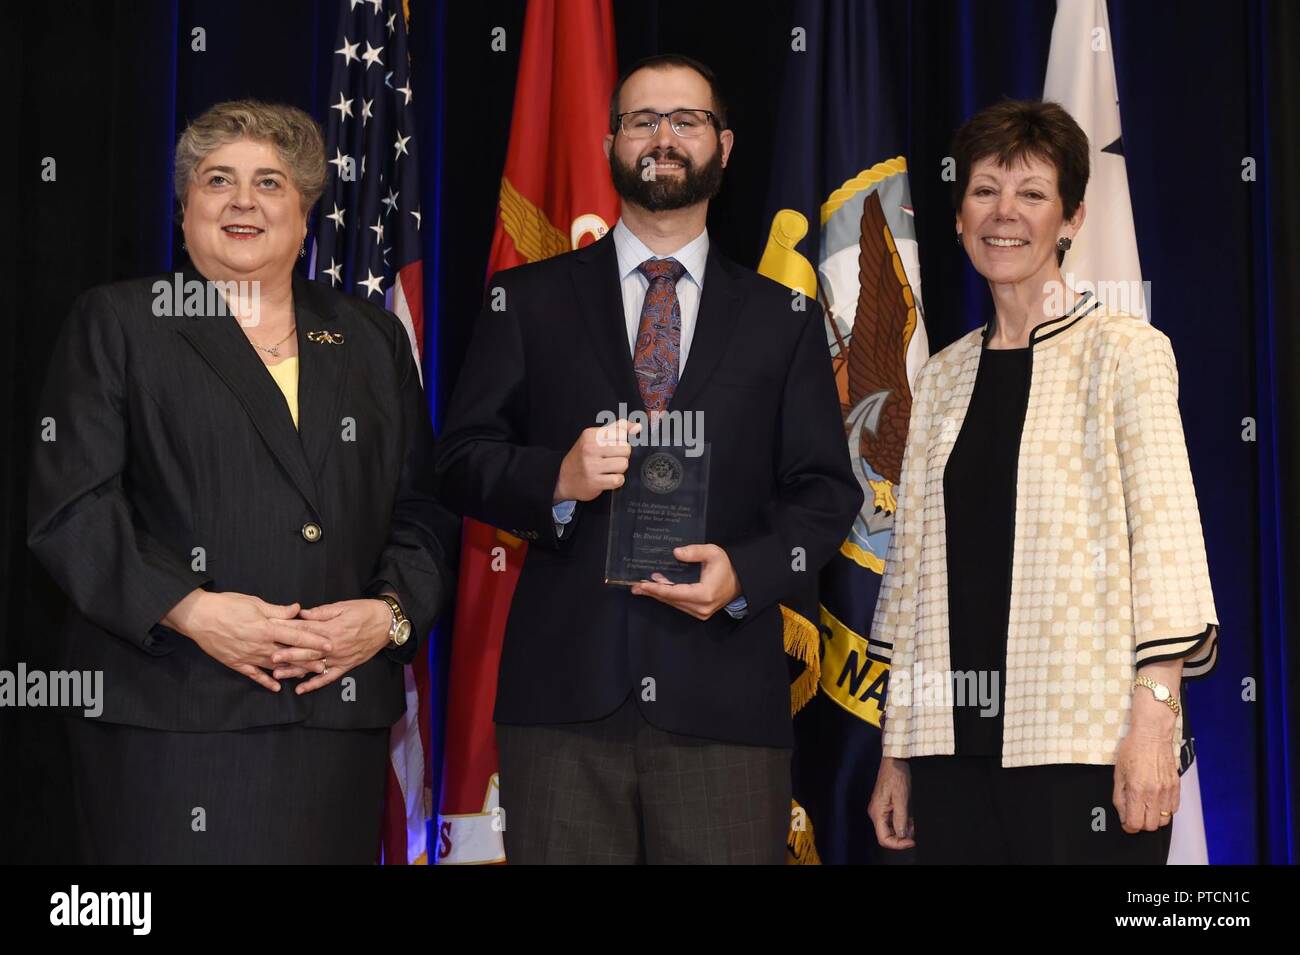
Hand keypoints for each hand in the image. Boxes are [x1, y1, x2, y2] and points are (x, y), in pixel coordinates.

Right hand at [162, 589, 330, 692]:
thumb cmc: (226, 605)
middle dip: (308, 660)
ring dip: (291, 672)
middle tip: (325, 665)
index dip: (314, 641)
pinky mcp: (236, 663)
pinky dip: (265, 682)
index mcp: (266, 628)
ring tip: (307, 676)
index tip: (329, 645)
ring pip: (274, 666)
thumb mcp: (254, 603)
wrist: (198, 617)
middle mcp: (260, 645)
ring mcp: (248, 656)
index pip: (296, 636)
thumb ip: (277, 610)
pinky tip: (276, 687)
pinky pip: (254, 675)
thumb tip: (297, 610)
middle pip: (289, 654)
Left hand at [269, 599, 392, 694]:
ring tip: (278, 674)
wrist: (388, 624)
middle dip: (287, 654)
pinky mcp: (346, 665)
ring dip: (295, 671)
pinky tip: (301, 689)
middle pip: (306, 650)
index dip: (288, 629)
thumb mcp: (344, 606)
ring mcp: (340, 658)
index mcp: (332, 628)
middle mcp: (334, 645)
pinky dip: (315, 684)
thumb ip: (322, 612)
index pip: (305, 629)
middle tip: (270, 657)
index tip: (273, 630)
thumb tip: (303, 613)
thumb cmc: (365, 612)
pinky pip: (328, 678)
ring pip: (314, 666)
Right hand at [554, 419, 640, 502]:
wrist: (563, 478)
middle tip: (610, 460)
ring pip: (624, 464)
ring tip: (608, 469)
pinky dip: (616, 481)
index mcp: (592, 435)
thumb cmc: (583, 456)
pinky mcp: (594, 482)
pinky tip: (607, 478)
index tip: (612, 447)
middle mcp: (590, 448)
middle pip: (626, 449)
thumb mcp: (595, 438)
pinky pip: (618, 480)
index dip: (621, 442)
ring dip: (619, 469)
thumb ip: (617, 429)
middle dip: (622, 456)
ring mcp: (591, 465)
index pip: (622, 434)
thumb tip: (638, 427)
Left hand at [629, 544, 739, 619]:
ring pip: (673, 603)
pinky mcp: (697, 612)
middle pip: (671, 600)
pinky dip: (667, 597)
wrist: (738, 583)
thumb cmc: (726, 567)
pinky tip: (656, 589)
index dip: (656, 589)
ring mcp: (699, 612)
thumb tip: (675, 553)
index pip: (674, 592)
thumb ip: (695, 551)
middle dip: (652, 592)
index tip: (641, 584)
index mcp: (704, 594)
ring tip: (641, 587)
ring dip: (658, 595)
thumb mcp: (713, 553)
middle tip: (634, 587)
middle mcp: (700, 607)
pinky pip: (679, 604)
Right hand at [868, 756, 915, 848]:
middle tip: (914, 830)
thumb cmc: (896, 776)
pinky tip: (910, 817)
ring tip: (913, 822)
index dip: (898, 844)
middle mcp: (876, 813)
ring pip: (891, 828)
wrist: (894, 760)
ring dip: (903, 829)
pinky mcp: (885, 806)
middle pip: (887, 835)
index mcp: (877, 812)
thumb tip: (902, 835)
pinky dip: (903, 822)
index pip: (883, 838)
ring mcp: (880, 809)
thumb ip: (901, 818)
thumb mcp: (901, 798)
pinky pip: (893, 820)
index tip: (911, 841)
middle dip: (902, 836)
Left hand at [1113, 726, 1179, 832]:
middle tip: (1135, 814)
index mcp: (1137, 790)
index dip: (1129, 826)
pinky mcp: (1177, 787)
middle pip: (1151, 826)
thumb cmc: (1132, 750)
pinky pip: (1174, 809)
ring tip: (1146, 807)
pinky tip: (1156, 801)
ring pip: (1164, 820)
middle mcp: (1154, 793)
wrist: (1152, 736)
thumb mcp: (1118, 774)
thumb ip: (1120, 797)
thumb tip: (1123, 814)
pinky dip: (1165, 810)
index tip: (1126, 823)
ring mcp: (1167, 791)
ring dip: (1154, 818)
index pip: (1135, 823)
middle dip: (1141, 823)